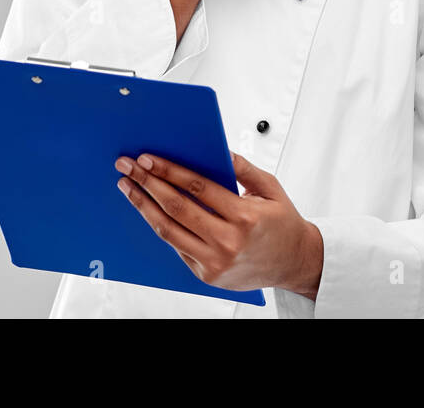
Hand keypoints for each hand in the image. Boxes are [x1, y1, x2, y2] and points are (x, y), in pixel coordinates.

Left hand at [113, 149, 323, 299]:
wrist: (295, 263)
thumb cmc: (283, 223)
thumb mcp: (270, 188)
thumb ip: (242, 168)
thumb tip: (216, 148)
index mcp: (245, 216)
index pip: (197, 188)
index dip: (169, 171)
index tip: (148, 158)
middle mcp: (228, 242)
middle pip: (177, 208)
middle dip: (148, 184)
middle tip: (128, 168)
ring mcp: (215, 262)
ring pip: (169, 231)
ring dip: (143, 207)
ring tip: (128, 188)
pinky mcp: (207, 275)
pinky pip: (177, 247)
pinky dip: (160, 227)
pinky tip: (148, 210)